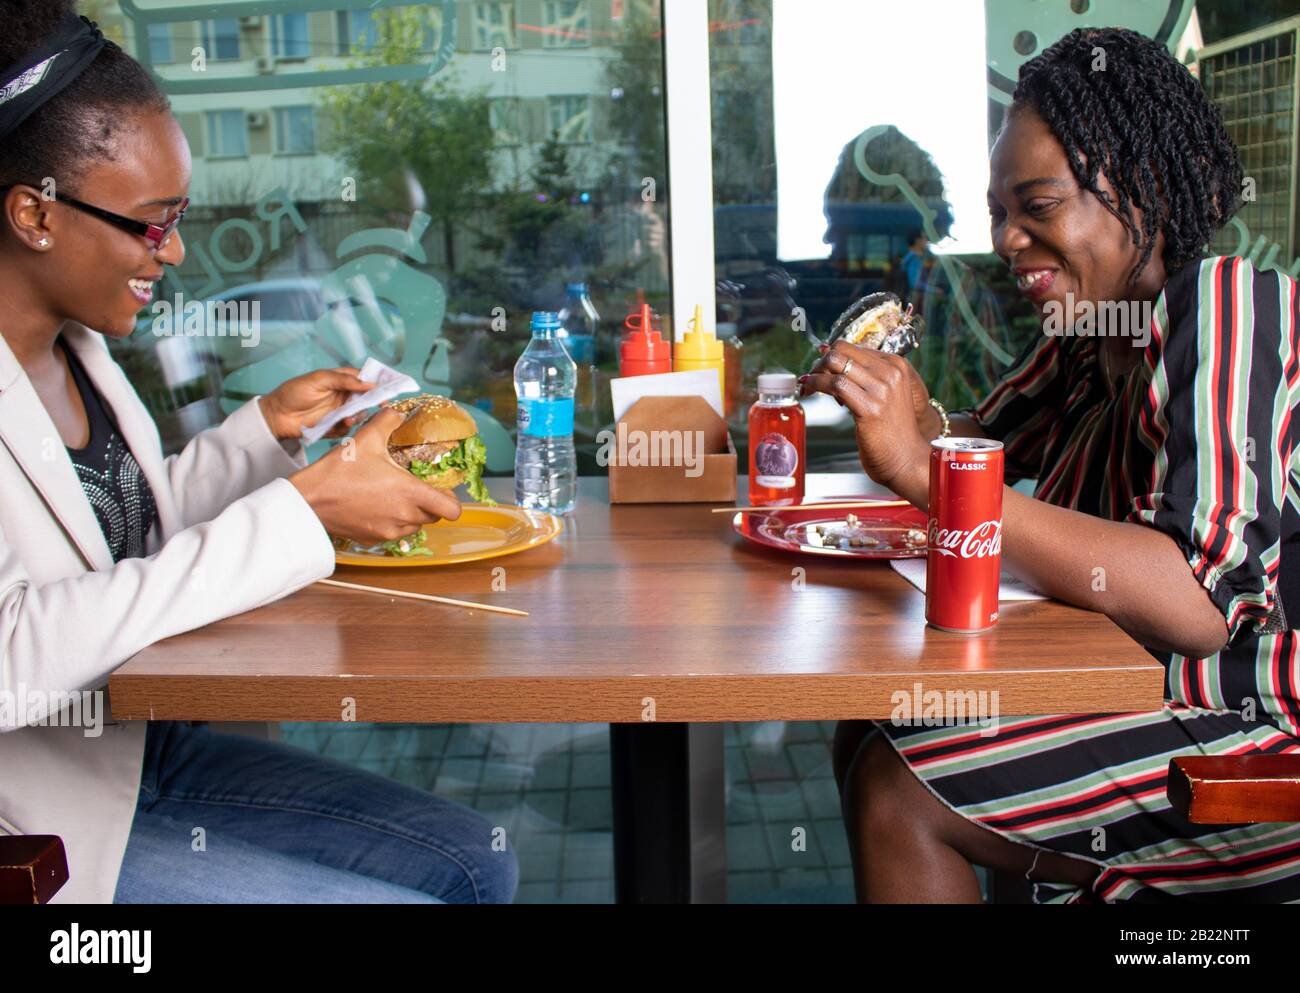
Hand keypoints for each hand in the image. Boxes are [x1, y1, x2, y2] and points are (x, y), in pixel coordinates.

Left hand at [259, 368, 373, 440]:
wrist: (276, 416)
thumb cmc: (293, 392)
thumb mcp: (318, 379)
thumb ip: (343, 379)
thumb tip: (368, 382)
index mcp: (340, 380)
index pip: (364, 379)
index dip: (377, 382)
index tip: (389, 387)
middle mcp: (343, 395)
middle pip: (366, 397)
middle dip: (373, 400)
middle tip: (381, 404)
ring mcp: (339, 412)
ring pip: (360, 414)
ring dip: (359, 415)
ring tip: (350, 416)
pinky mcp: (334, 427)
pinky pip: (348, 428)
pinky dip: (347, 427)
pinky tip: (342, 424)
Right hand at [290, 408, 461, 543]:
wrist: (308, 500)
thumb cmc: (339, 470)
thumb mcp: (366, 438)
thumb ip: (388, 421)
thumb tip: (398, 412)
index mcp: (410, 494)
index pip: (452, 510)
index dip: (450, 499)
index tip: (439, 488)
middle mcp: (404, 517)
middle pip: (433, 516)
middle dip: (429, 502)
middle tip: (413, 485)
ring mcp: (388, 532)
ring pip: (413, 525)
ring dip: (410, 512)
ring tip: (392, 494)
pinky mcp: (373, 539)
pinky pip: (393, 532)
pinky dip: (391, 521)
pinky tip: (375, 505)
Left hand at [800, 342, 932, 507]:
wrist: (906, 459)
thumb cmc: (891, 431)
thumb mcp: (884, 395)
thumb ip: (863, 377)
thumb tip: (828, 356)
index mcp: (896, 365)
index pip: (852, 347)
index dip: (831, 356)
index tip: (819, 369)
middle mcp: (890, 373)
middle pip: (842, 350)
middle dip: (820, 362)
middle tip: (811, 377)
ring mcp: (882, 390)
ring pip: (836, 363)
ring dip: (815, 374)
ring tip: (808, 387)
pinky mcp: (870, 408)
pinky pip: (835, 385)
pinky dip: (816, 385)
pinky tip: (810, 392)